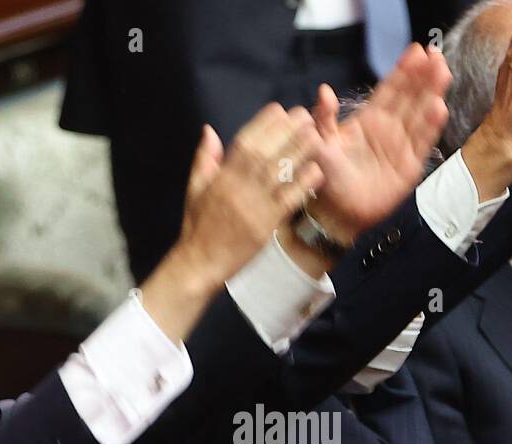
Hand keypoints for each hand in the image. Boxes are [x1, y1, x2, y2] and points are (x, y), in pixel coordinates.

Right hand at [141, 106, 323, 342]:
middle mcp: (237, 188)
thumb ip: (205, 159)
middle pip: (265, 152)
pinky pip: (287, 201)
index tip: (280, 110)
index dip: (263, 124)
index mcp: (221, 177)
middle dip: (286, 131)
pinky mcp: (265, 226)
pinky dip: (302, 185)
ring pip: (278, 173)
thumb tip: (210, 130)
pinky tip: (316, 171)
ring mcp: (252, 207)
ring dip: (298, 151)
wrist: (201, 263)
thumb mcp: (195, 189)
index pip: (244, 142)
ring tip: (316, 135)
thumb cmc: (198, 227)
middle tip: (305, 116)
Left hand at [306, 43, 451, 245]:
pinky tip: (440, 107)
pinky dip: (431, 126)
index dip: (403, 71)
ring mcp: (401, 147)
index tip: (417, 51)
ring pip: (420, 115)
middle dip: (423, 76)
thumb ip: (324, 118)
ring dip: (432, 93)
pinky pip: (422, 142)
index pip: (389, 90)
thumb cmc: (327, 179)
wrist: (336, 215)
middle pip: (410, 97)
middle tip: (436, 55)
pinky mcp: (409, 167)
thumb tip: (323, 90)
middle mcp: (388, 130)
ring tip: (443, 72)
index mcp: (368, 120)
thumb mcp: (320, 145)